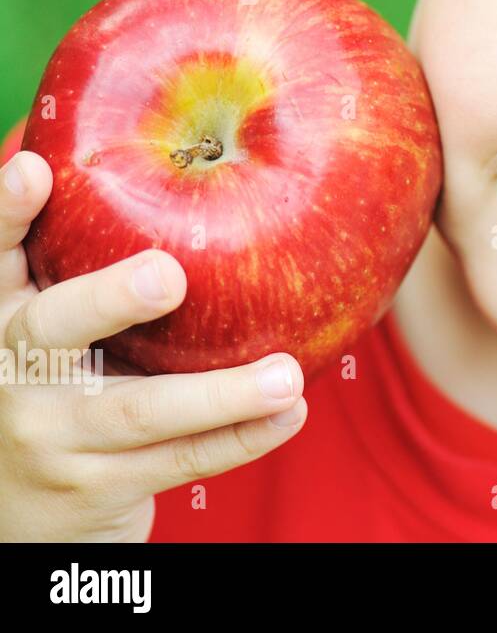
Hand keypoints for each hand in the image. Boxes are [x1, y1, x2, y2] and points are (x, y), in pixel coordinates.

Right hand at [0, 150, 307, 540]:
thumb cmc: (65, 388)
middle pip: (53, 329)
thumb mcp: (57, 328)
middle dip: (109, 299)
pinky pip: (181, 460)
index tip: (37, 170)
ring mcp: (50, 438)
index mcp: (5, 317)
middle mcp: (12, 374)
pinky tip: (290, 413)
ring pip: (139, 411)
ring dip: (221, 395)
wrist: (25, 514)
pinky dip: (242, 438)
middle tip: (169, 276)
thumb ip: (88, 268)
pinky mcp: (96, 487)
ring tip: (286, 375)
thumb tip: (193, 159)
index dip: (8, 212)